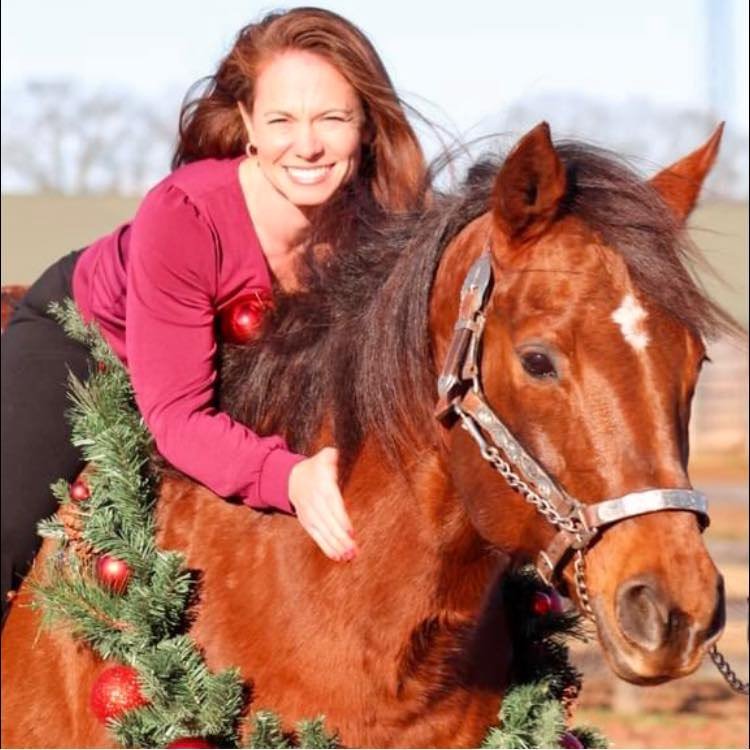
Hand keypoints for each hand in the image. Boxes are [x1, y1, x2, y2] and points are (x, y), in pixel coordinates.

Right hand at [288, 447, 357, 561]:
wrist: (291, 479)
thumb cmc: (315, 468)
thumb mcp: (323, 457)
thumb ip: (331, 456)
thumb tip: (334, 454)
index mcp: (323, 488)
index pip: (333, 505)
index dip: (341, 519)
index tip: (351, 532)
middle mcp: (315, 503)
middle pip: (329, 523)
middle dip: (341, 538)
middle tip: (354, 551)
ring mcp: (310, 515)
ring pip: (324, 533)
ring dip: (336, 546)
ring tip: (349, 557)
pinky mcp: (307, 523)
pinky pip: (317, 537)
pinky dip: (327, 548)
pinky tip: (338, 557)